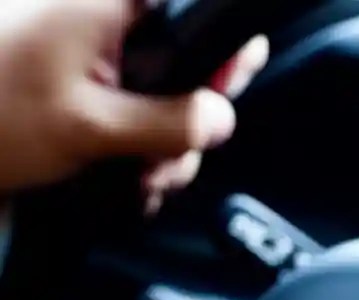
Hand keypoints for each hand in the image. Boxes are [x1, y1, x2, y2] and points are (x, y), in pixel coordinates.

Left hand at [0, 0, 267, 209]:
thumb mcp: (88, 125)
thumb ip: (168, 122)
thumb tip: (220, 119)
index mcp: (113, 10)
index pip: (203, 19)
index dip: (224, 62)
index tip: (218, 102)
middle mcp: (110, 27)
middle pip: (192, 70)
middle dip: (190, 126)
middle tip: (163, 163)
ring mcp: (100, 63)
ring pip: (169, 104)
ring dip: (163, 152)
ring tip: (135, 179)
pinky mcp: (89, 95)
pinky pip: (140, 119)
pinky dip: (139, 154)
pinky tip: (123, 178)